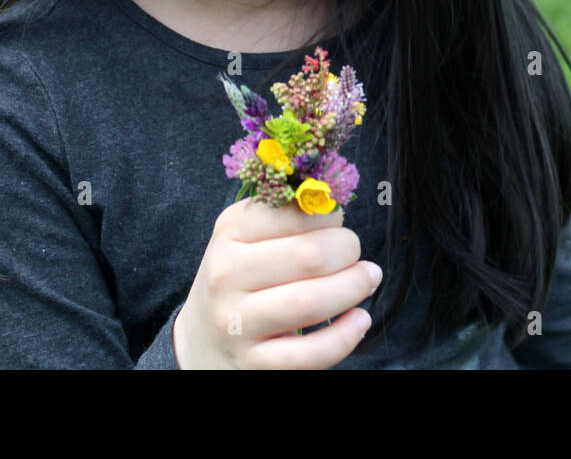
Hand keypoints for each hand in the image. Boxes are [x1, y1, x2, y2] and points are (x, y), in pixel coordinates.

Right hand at [173, 196, 381, 368]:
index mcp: (230, 231)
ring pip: (310, 302)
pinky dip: (345, 336)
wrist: (202, 340)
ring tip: (368, 280)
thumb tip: (335, 206)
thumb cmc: (239, 279)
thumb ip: (287, 217)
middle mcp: (227, 274)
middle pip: (309, 256)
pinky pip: (309, 353)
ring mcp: (237, 322)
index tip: (338, 225)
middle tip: (357, 255)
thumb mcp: (247, 236)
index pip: (294, 213)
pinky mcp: (253, 363)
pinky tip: (359, 320)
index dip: (330, 216)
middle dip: (348, 251)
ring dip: (353, 288)